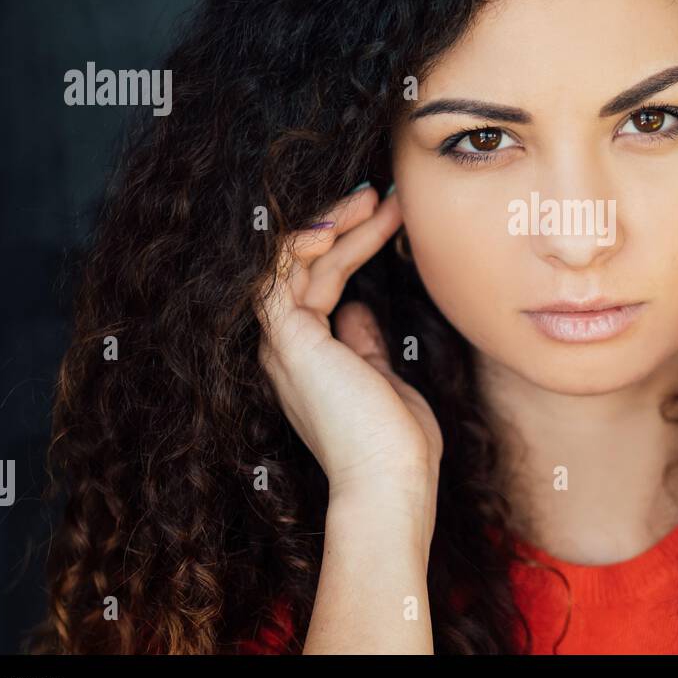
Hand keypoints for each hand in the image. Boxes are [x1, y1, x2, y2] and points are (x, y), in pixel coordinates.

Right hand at [255, 185, 441, 533]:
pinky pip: (280, 273)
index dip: (353, 243)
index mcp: (309, 354)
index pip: (322, 279)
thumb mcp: (383, 381)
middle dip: (345, 223)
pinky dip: (305, 241)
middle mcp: (288, 345)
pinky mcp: (289, 340)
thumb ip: (365, 346)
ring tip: (375, 198)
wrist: (390, 484)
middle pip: (306, 263)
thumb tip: (358, 312)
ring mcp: (284, 343)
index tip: (391, 215)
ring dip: (333, 223)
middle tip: (383, 194)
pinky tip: (340, 221)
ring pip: (293, 261)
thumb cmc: (396, 447)